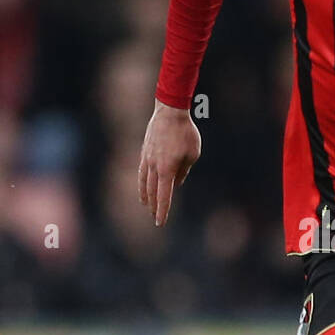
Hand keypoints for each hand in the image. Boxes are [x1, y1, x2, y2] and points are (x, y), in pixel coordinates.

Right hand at [138, 99, 200, 224]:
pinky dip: (142, 181)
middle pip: (152, 192)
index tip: (160, 222)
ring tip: (145, 204)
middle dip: (153, 206)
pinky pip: (142, 170)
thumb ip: (184, 171)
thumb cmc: (185, 133)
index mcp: (167, 170)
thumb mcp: (192, 154)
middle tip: (154, 217)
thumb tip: (176, 183)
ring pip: (144, 182)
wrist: (170, 112)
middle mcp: (154, 166)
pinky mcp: (145, 151)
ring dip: (145, 195)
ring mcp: (147, 158)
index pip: (164, 196)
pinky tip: (143, 184)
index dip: (162, 210)